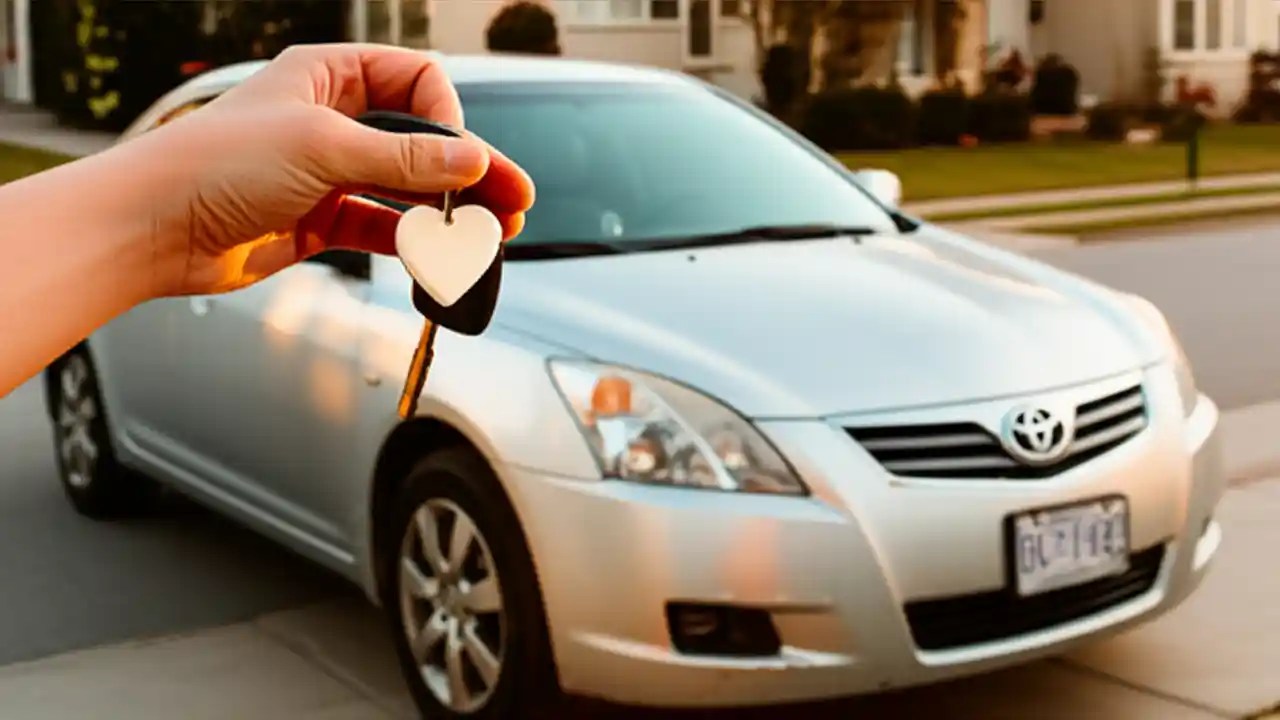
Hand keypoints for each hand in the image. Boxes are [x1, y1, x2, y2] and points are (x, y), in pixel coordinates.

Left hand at [134, 43, 534, 296]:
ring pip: (408, 189)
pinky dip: (414, 243)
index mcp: (329, 75)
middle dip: (470, 171)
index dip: (447, 116)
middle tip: (515, 201)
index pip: (416, 82)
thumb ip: (406, 157)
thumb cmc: (218, 164)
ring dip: (450, 212)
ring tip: (494, 235)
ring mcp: (329, 173)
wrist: (153, 228)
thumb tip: (474, 159)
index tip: (460, 154)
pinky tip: (443, 256)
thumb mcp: (324, 147)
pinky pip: (384, 229)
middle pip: (422, 141)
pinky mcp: (322, 222)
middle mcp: (333, 120)